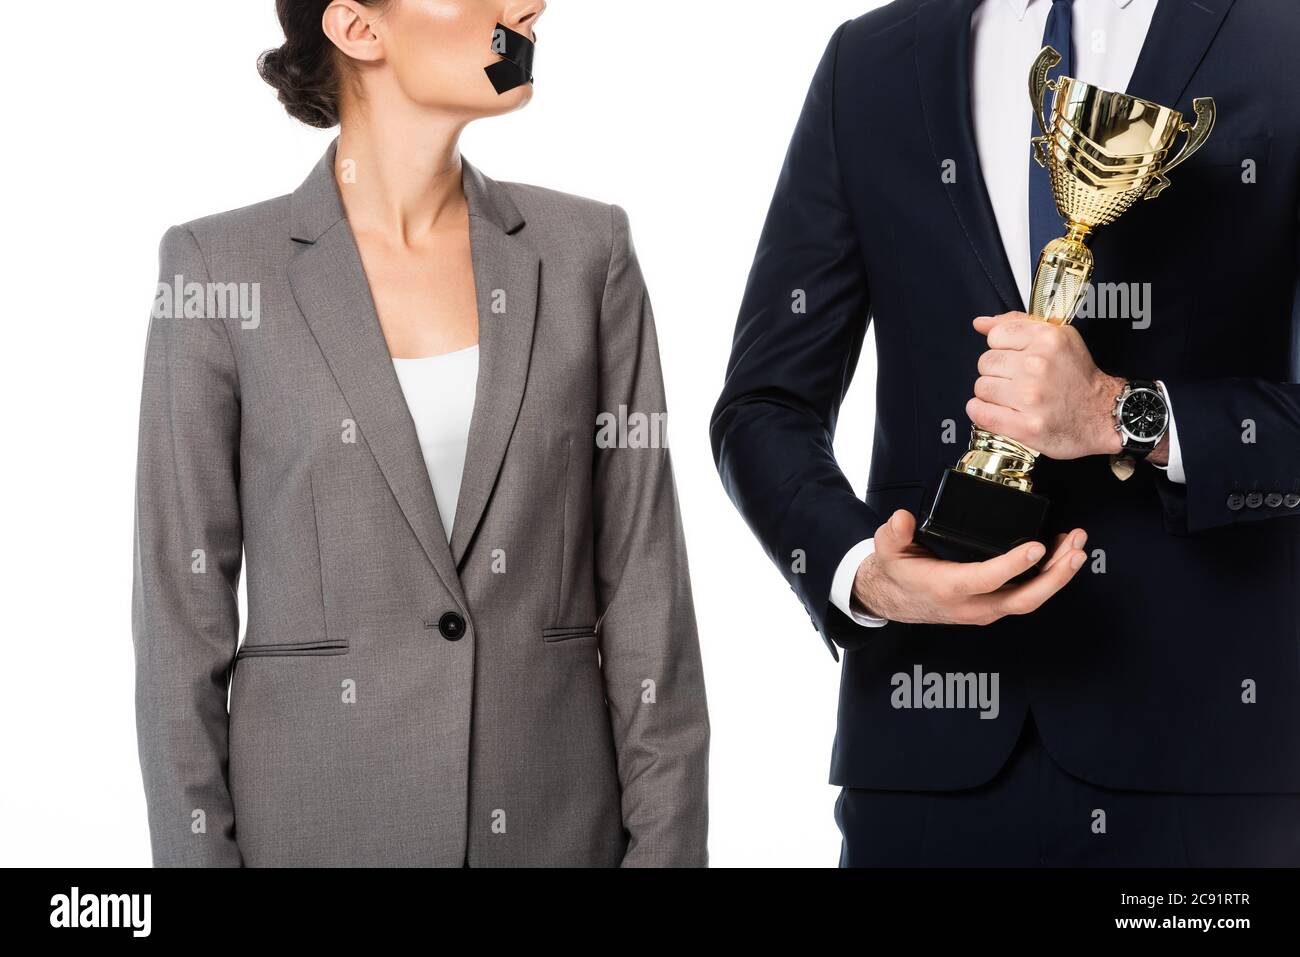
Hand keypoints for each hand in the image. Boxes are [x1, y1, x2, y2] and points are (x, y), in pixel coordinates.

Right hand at [852, 509, 1087, 625]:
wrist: (893, 598)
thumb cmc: (896, 572)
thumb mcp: (888, 549)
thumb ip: (893, 533)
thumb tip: (902, 518)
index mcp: (947, 588)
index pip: (987, 580)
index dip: (1013, 565)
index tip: (1036, 546)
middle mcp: (972, 605)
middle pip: (1024, 599)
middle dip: (1055, 576)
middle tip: (1075, 549)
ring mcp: (985, 609)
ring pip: (1030, 599)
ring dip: (1058, 576)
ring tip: (1077, 547)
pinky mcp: (993, 606)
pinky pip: (1027, 596)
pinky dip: (1048, 578)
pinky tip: (1061, 556)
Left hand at [967, 312, 1123, 459]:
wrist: (1102, 415)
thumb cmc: (1078, 378)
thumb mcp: (1058, 337)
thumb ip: (1017, 324)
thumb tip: (980, 323)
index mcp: (1047, 339)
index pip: (995, 336)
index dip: (1003, 348)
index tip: (1016, 358)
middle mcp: (1038, 365)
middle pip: (986, 362)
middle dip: (998, 372)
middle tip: (1017, 381)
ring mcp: (1030, 397)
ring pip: (981, 388)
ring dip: (992, 394)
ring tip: (1013, 397)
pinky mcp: (1025, 426)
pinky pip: (981, 413)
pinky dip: (982, 412)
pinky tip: (998, 411)